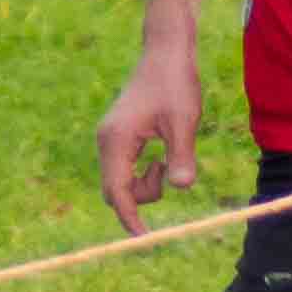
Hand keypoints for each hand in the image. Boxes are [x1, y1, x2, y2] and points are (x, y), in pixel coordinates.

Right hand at [96, 40, 210, 232]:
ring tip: (170, 157)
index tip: (145, 239)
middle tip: (170, 171)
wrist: (166, 53)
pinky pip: (125, 168)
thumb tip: (181, 187)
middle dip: (142, 196)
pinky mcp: (118, 135)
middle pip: (114, 190)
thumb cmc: (175, 83)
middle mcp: (106, 141)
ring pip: (120, 181)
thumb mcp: (184, 121)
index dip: (129, 217)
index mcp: (116, 140)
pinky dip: (143, 171)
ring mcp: (110, 138)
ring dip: (145, 183)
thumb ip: (181, 156)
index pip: (117, 191)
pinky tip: (162, 154)